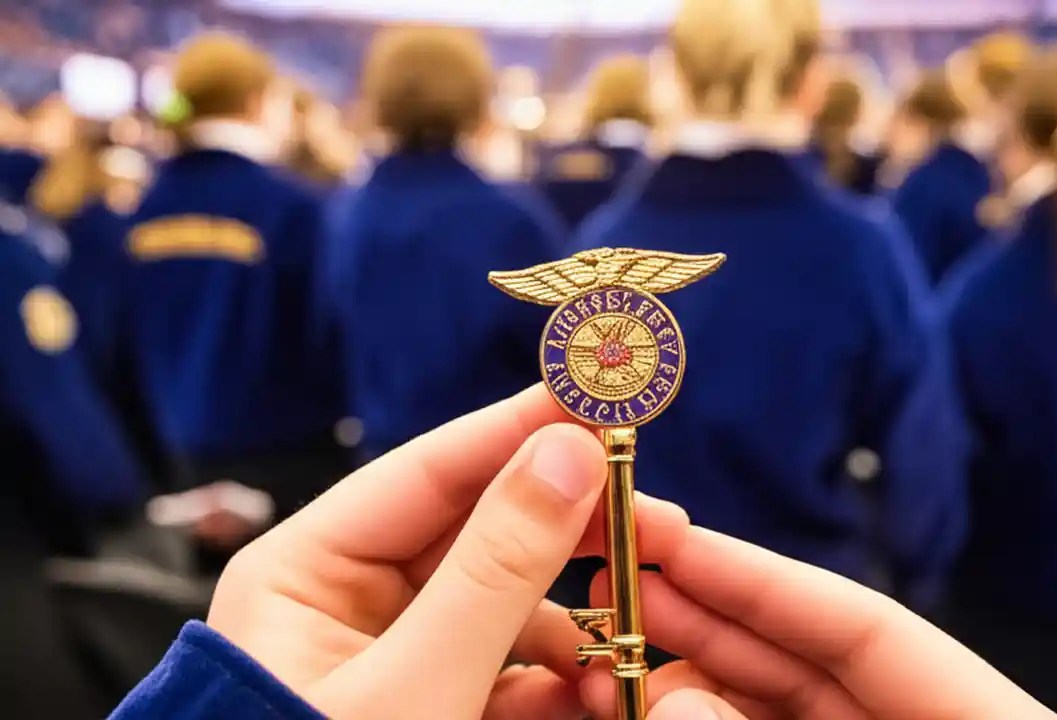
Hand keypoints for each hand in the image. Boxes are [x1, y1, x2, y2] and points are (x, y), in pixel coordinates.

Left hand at [205, 386, 688, 718]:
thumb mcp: (416, 687)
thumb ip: (497, 570)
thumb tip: (568, 453)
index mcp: (307, 574)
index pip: (429, 470)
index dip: (517, 430)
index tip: (600, 400)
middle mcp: (350, 604)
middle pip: (480, 533)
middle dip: (568, 537)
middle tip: (651, 522)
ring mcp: (400, 658)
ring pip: (511, 606)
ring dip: (578, 625)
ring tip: (632, 647)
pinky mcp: (440, 706)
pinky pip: (514, 670)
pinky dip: (565, 680)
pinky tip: (605, 696)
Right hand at [577, 527, 1056, 719]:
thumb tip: (676, 696)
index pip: (868, 626)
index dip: (764, 578)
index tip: (672, 540)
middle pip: (809, 662)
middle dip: (709, 618)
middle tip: (616, 577)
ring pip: (766, 712)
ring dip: (688, 679)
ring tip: (608, 643)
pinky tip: (645, 704)